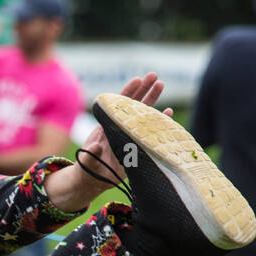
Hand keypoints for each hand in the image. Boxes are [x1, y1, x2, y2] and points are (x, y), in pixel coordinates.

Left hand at [43, 72, 173, 212]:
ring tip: (161, 84)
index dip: (128, 92)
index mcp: (107, 127)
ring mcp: (130, 135)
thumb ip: (90, 154)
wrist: (94, 180)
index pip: (119, 105)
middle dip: (143, 89)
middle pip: (134, 104)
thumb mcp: (86, 162)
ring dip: (153, 100)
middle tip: (154, 75)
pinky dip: (160, 122)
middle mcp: (120, 128)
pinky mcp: (138, 146)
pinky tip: (169, 112)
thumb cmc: (87, 168)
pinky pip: (151, 131)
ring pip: (143, 114)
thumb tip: (96, 147)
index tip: (137, 80)